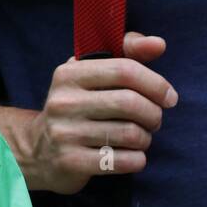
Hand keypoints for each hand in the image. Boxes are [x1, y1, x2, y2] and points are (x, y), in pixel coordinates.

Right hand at [22, 31, 178, 194]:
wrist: (38, 149)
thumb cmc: (78, 105)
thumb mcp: (93, 73)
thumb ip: (127, 53)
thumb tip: (158, 44)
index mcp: (69, 74)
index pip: (124, 70)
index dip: (156, 83)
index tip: (168, 97)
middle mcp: (63, 101)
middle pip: (131, 103)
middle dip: (154, 114)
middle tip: (153, 121)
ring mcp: (64, 133)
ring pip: (130, 134)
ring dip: (145, 138)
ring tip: (139, 138)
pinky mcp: (70, 162)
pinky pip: (124, 161)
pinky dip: (137, 159)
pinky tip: (129, 156)